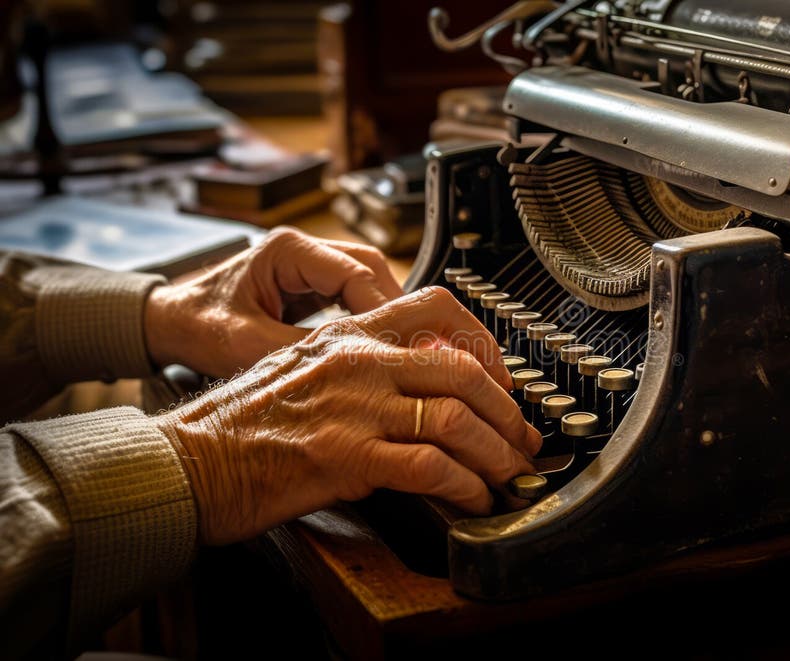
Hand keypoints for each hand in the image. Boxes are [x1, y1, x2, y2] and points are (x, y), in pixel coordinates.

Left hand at [144, 226, 403, 378]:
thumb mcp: (246, 346)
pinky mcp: (312, 285)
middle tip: (416, 347)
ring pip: (370, 281)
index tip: (404, 345)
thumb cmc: (196, 326)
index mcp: (287, 250)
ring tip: (404, 349)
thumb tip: (357, 366)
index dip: (385, 311)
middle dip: (397, 310)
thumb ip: (302, 351)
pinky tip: (381, 347)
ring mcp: (310, 265)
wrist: (169, 325)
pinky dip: (372, 320)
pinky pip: (355, 296)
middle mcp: (304, 250)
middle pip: (373, 270)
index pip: (356, 273)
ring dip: (388, 315)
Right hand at [155, 286, 542, 544]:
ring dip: (496, 454)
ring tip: (507, 476)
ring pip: (457, 419)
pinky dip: (465, 486)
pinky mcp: (345, 456)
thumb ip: (359, 367)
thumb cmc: (239, 424)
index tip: (502, 381)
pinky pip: (431, 466)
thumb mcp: (303, 371)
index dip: (486, 344)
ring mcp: (352, 406)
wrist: (185, 462)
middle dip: (508, 412)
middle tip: (521, 439)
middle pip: (464, 371)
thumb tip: (417, 387)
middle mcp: (356, 360)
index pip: (437, 308)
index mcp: (346, 333)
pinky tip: (471, 500)